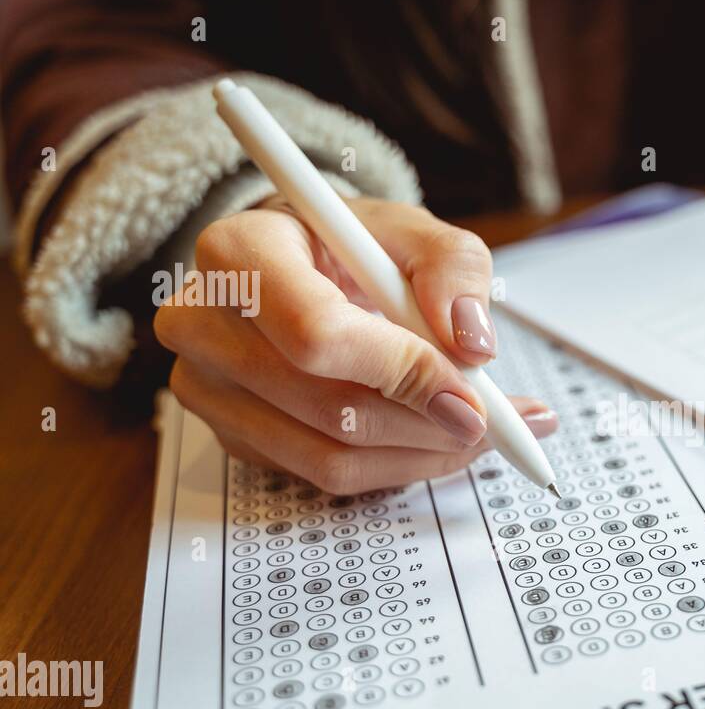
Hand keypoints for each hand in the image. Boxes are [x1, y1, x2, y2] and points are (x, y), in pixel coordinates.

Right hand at [155, 196, 556, 493]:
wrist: (299, 267)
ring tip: (481, 433)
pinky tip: (432, 438)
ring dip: (421, 457)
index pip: (317, 336)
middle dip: (428, 426)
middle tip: (496, 424)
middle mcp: (203, 325)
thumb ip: (452, 270)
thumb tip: (472, 344)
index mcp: (239, 254)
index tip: (472, 395)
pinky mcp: (231, 436)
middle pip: (329, 409)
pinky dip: (394, 467)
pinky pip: (323, 477)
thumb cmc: (350, 245)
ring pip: (329, 459)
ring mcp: (208, 389)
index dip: (402, 373)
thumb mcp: (412, 232)